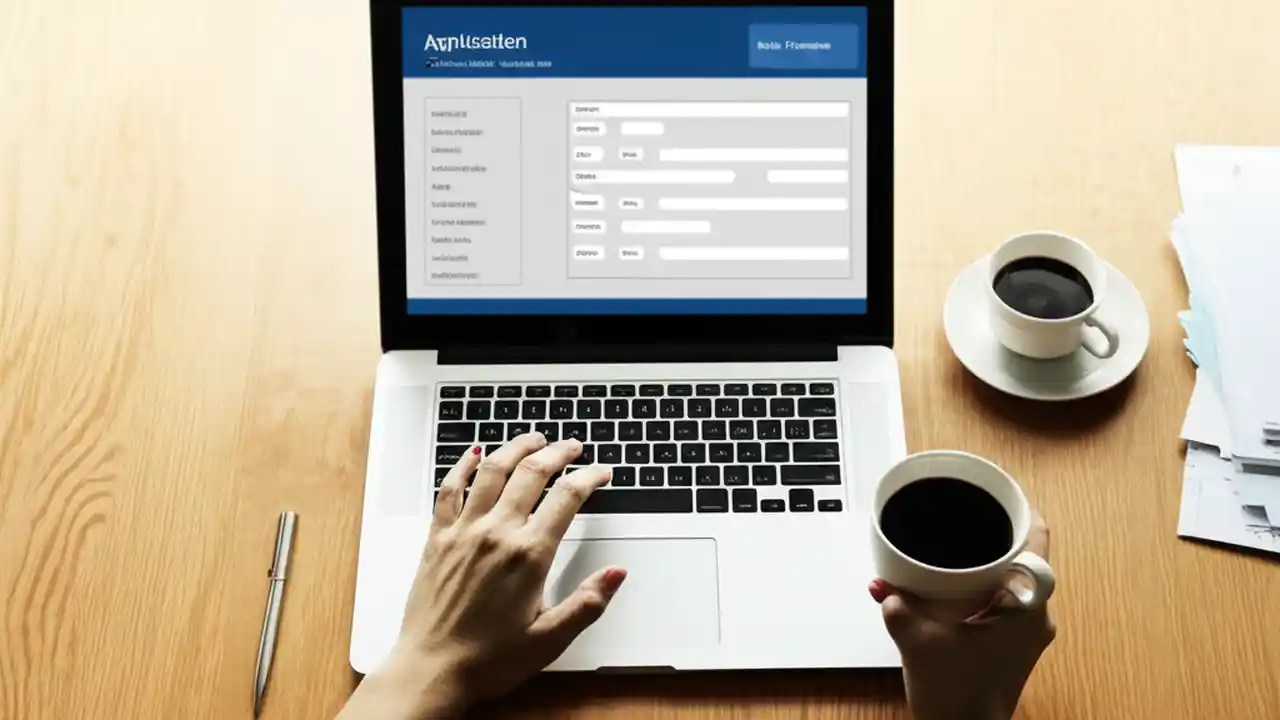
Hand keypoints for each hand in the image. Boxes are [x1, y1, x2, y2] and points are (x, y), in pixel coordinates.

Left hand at [339, 434, 624, 719]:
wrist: (431, 670)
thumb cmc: (488, 660)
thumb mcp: (551, 638)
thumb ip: (588, 602)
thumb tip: (617, 573)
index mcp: (529, 555)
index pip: (567, 497)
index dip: (589, 477)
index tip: (600, 472)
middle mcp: (496, 534)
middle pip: (532, 473)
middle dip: (557, 452)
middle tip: (572, 446)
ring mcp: (464, 531)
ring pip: (492, 470)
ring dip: (515, 448)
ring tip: (532, 439)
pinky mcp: (438, 538)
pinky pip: (449, 489)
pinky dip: (462, 466)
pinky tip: (472, 454)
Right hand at [869, 515, 1056, 719]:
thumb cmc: (956, 695)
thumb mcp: (917, 643)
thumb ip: (897, 607)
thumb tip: (883, 587)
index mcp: (1026, 606)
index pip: (1039, 542)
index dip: (1023, 511)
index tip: (1001, 492)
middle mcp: (1036, 616)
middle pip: (1026, 556)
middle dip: (996, 533)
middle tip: (968, 513)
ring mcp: (1027, 632)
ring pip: (1015, 578)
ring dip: (988, 562)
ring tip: (957, 543)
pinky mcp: (1013, 645)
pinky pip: (1005, 600)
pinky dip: (982, 586)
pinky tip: (952, 584)